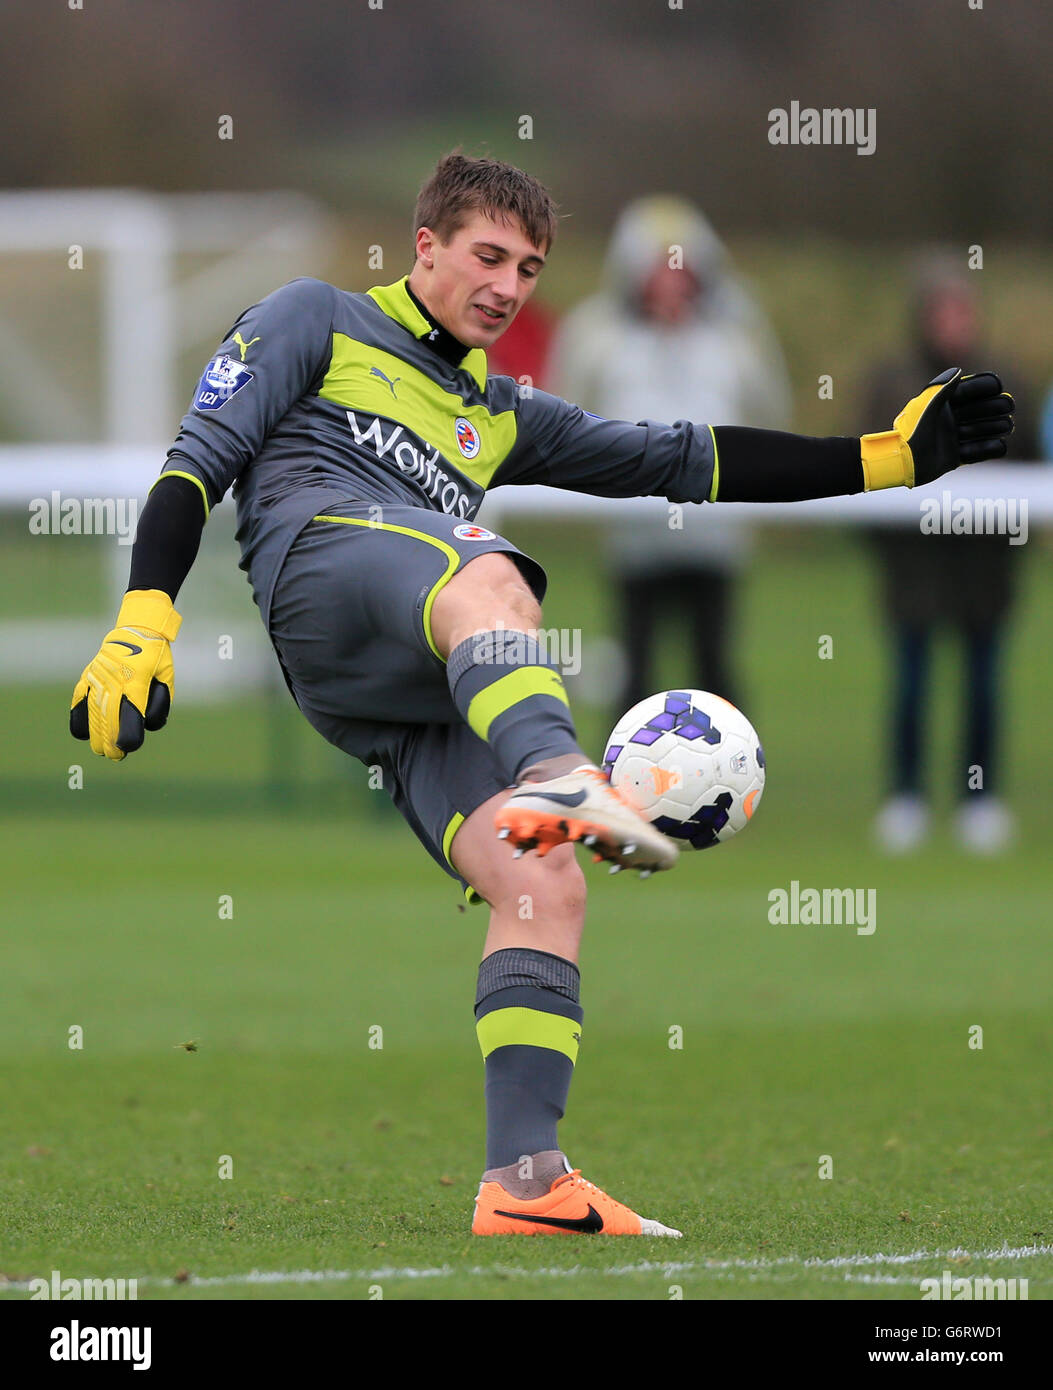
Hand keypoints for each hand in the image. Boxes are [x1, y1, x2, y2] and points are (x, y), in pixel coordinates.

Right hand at [70, 590, 181, 759]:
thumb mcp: (166, 676)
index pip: (131, 712)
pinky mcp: (89, 675)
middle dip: (111, 739)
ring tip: (101, 750)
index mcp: (137, 678)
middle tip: (116, 755)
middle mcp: (114, 678)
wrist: (137, 627)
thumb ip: (160, 700)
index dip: (128, 732)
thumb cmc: (156, 656)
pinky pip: (80, 697)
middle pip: (109, 716)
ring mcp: (98, 676)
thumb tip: (149, 724)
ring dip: (96, 733)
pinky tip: (82, 732)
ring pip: (93, 710)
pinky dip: (79, 715)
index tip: (128, 746)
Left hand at [860, 368, 1014, 489]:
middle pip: (985, 410)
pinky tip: (999, 445)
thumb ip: (943, 386)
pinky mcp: (955, 457)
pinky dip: (991, 449)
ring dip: (996, 427)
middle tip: (1005, 408)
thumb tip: (959, 370)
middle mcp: (952, 419)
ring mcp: (955, 438)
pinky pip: (981, 452)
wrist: (903, 460)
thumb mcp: (927, 404)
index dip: (988, 386)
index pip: (975, 390)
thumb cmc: (912, 429)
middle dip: (996, 407)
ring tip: (1006, 426)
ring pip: (986, 430)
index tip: (997, 388)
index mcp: (946, 403)